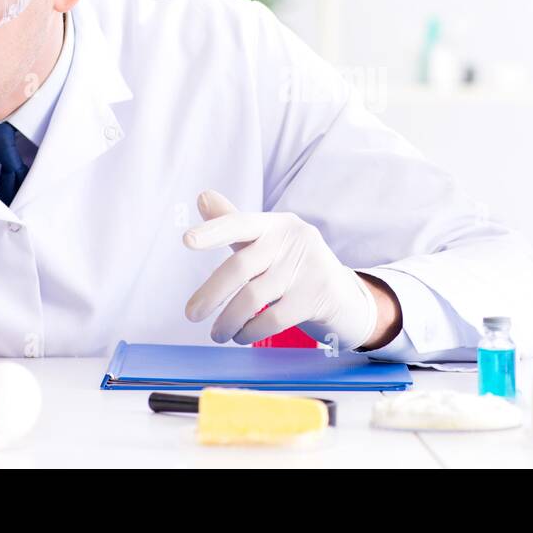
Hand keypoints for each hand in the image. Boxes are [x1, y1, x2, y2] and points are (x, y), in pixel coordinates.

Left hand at [182, 190, 380, 349]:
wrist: (345, 298)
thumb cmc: (295, 268)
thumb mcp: (266, 244)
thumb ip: (234, 223)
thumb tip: (202, 197)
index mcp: (276, 224)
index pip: (240, 223)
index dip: (213, 231)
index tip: (187, 241)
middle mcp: (294, 239)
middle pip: (240, 267)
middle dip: (211, 293)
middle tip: (191, 314)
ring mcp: (309, 267)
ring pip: (253, 298)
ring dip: (228, 321)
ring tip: (217, 334)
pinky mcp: (318, 296)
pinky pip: (272, 319)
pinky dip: (250, 332)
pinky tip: (242, 336)